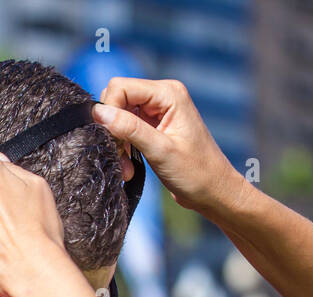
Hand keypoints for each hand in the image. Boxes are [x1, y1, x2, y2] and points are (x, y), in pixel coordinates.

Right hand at [93, 78, 244, 215]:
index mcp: (168, 93)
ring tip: (126, 167)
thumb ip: (129, 129)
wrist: (213, 192)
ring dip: (118, 144)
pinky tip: (130, 167)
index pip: (120, 87)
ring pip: (118, 118)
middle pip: (117, 100)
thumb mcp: (160, 151)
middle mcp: (162, 97)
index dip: (109, 111)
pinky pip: (126, 130)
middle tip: (119, 155)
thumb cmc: (196, 173)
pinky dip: (124, 149)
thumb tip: (98, 112)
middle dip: (112, 129)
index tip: (111, 139)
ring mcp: (157, 112)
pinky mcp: (153, 127)